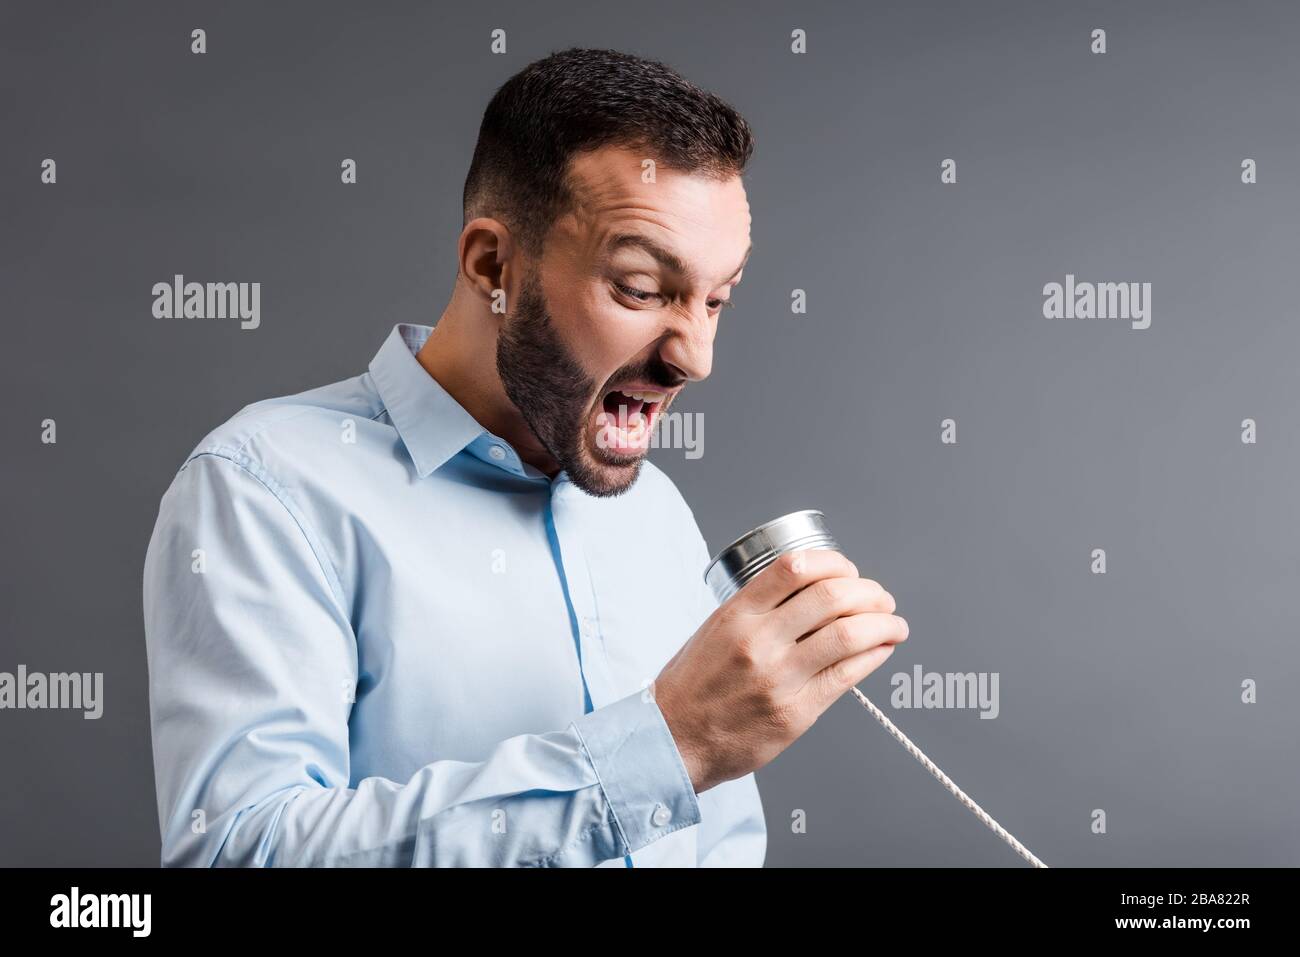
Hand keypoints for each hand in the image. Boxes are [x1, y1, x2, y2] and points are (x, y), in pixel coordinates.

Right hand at [653, 549, 907, 792]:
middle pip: (831, 597)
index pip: (795, 568)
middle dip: (868, 592)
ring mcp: (780, 677)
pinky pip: (848, 675)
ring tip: (894, 624)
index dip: (834, 562)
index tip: (847, 569)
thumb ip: (758, 609)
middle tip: (880, 597)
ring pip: (849, 635)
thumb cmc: (693, 685)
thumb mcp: (715, 629)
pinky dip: (874, 656)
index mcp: (737, 614)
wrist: (674, 738)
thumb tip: (812, 592)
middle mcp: (759, 641)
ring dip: (883, 624)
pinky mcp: (797, 711)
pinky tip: (882, 650)